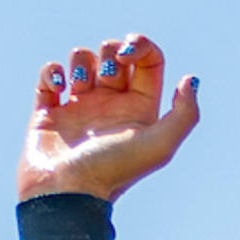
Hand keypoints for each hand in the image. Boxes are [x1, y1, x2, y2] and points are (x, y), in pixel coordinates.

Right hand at [14, 35, 197, 204]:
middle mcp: (111, 105)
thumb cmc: (113, 171)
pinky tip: (57, 90)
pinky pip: (49, 74)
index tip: (126, 55)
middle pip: (113, 53)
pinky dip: (51, 72)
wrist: (66, 193)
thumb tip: (190, 80)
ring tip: (78, 90)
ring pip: (81, 58)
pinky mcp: (48, 111)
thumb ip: (185, 114)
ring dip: (80, 63)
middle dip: (109, 53)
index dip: (138, 46)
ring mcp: (79, 106)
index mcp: (140, 110)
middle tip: (106, 79)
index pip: (148, 59)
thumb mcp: (160, 146)